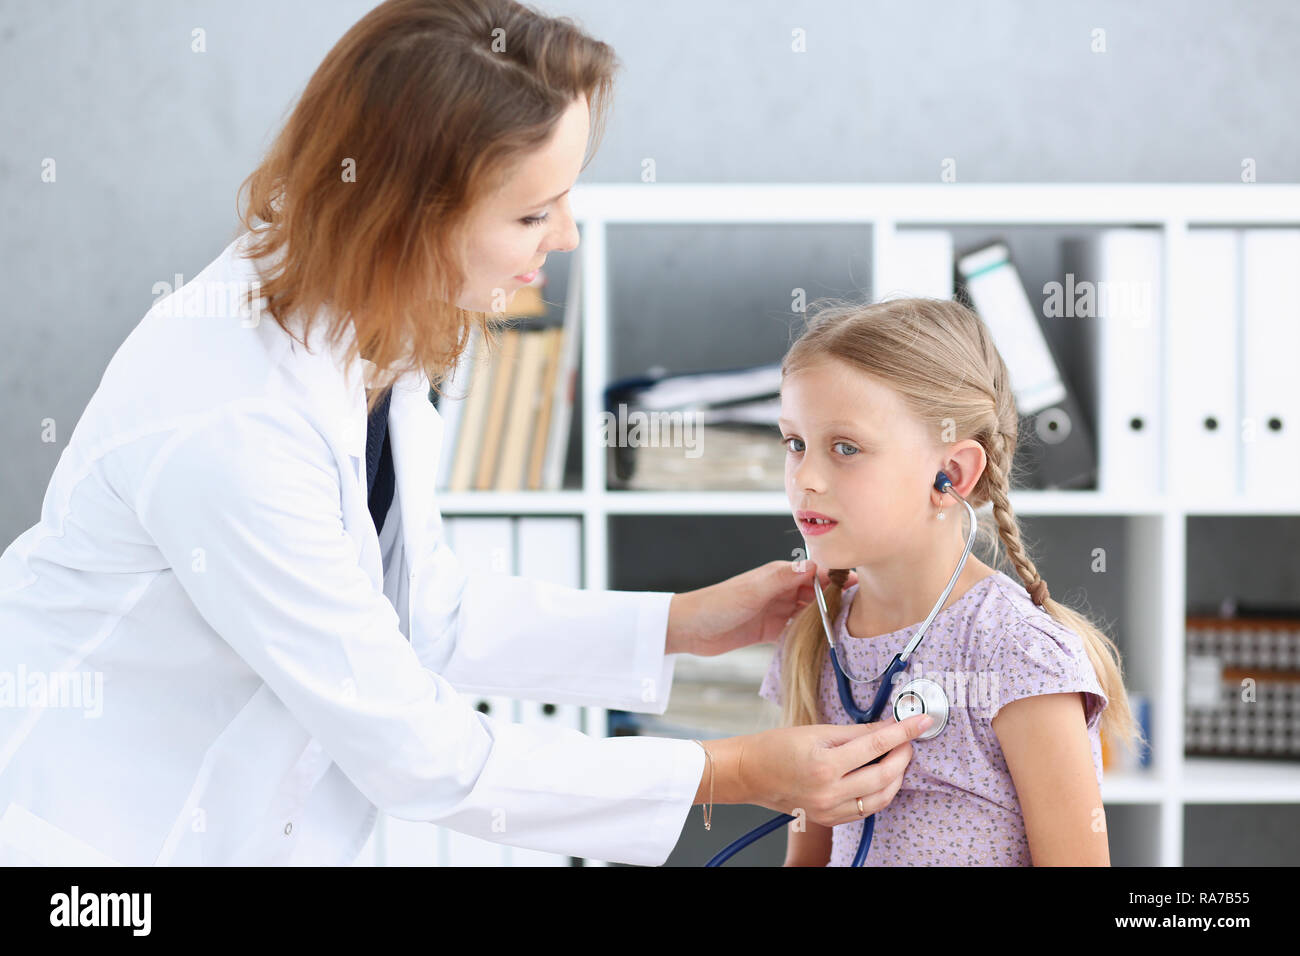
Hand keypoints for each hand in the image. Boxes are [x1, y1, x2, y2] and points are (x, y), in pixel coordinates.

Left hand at [666, 558, 857, 656]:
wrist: (690, 629)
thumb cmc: (717, 604)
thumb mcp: (753, 590)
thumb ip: (783, 578)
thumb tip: (816, 564)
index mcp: (779, 575)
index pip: (818, 572)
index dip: (840, 577)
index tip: (865, 585)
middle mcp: (781, 590)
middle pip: (818, 592)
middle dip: (840, 598)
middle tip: (867, 610)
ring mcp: (777, 610)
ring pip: (811, 612)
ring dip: (828, 617)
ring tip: (854, 626)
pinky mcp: (771, 630)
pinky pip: (798, 630)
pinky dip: (812, 634)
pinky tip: (828, 642)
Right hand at [741, 715, 931, 825]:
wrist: (750, 773)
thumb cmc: (777, 747)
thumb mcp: (817, 732)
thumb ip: (857, 732)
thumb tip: (888, 727)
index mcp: (824, 765)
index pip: (876, 745)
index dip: (903, 731)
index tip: (921, 721)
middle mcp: (829, 793)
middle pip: (884, 775)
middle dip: (903, 755)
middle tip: (909, 739)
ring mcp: (830, 810)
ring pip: (881, 798)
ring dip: (896, 777)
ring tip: (897, 757)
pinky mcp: (830, 819)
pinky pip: (866, 808)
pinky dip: (880, 792)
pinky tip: (881, 775)